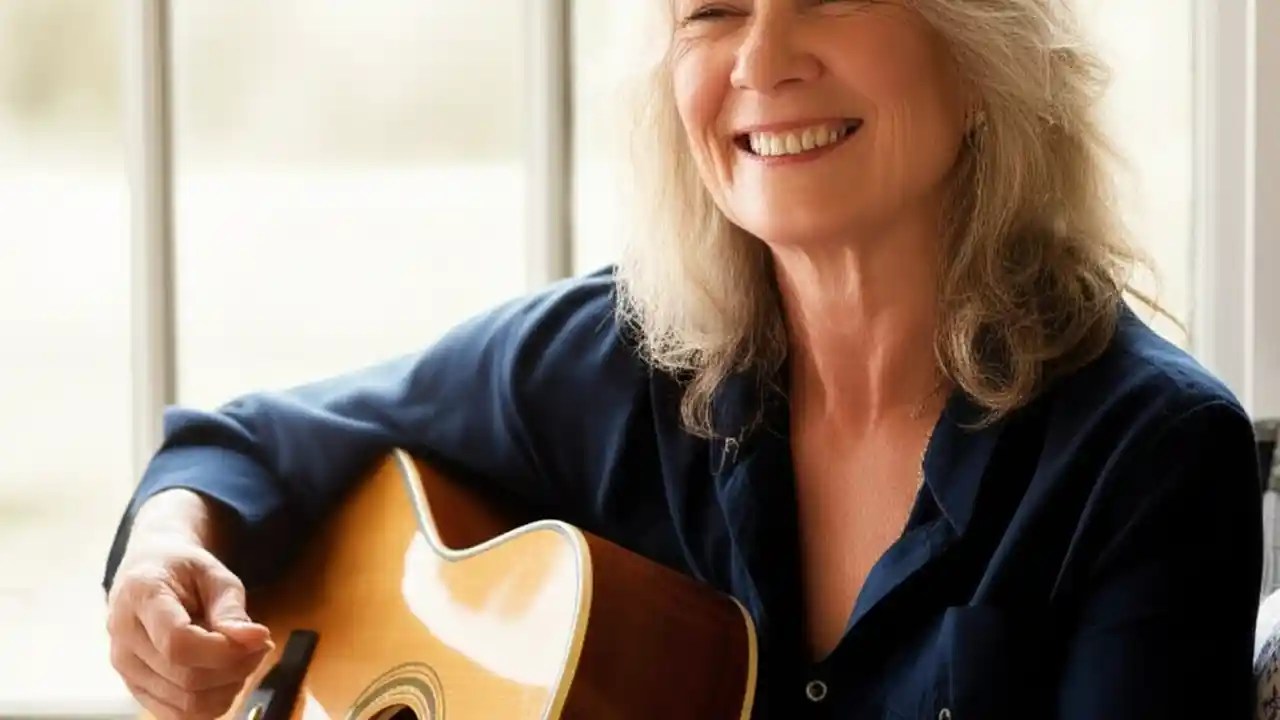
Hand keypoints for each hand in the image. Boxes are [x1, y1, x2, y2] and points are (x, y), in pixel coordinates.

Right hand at [106, 531, 274, 718]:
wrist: (146, 573)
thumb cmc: (183, 570)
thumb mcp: (214, 574)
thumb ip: (232, 608)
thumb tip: (256, 640)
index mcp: (140, 596)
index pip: (178, 643)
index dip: (224, 650)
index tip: (259, 637)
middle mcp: (123, 637)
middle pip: (185, 678)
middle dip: (236, 668)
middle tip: (260, 646)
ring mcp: (124, 668)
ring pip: (184, 703)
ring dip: (228, 688)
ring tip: (243, 659)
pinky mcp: (134, 688)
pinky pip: (177, 714)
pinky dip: (211, 703)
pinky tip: (225, 677)